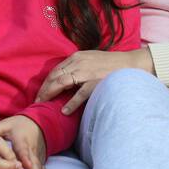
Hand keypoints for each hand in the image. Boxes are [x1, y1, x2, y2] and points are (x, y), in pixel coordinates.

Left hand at [0, 115, 47, 168]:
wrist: (36, 123)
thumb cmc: (18, 125)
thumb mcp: (7, 124)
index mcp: (21, 139)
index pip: (23, 149)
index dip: (25, 157)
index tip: (26, 165)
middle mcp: (31, 148)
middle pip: (33, 162)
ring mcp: (36, 154)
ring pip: (38, 166)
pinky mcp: (40, 158)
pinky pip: (42, 168)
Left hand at [34, 48, 154, 115]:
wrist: (130, 64)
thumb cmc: (111, 64)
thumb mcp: (90, 60)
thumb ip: (77, 66)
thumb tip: (64, 79)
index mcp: (77, 57)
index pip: (56, 70)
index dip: (46, 82)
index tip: (40, 92)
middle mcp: (79, 63)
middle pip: (55, 76)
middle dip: (44, 89)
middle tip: (37, 101)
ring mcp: (87, 72)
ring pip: (62, 82)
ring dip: (50, 94)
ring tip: (44, 104)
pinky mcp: (96, 82)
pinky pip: (79, 94)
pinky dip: (71, 103)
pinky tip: (64, 111)